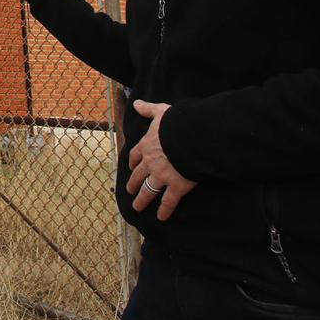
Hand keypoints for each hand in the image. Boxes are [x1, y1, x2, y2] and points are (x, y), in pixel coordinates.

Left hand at [126, 100, 196, 220]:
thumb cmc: (176, 123)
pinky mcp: (176, 187)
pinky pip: (168, 202)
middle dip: (132, 184)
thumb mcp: (160, 111)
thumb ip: (148, 108)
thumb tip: (136, 102)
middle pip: (138, 176)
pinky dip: (165, 210)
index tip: (130, 167)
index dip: (133, 162)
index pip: (135, 155)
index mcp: (146, 145)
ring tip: (137, 207)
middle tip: (129, 191)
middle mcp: (151, 163)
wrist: (190, 138)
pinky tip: (161, 217)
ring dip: (142, 199)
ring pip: (148, 190)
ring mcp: (162, 176)